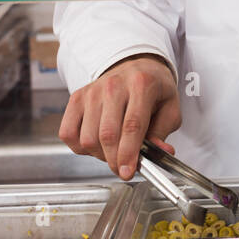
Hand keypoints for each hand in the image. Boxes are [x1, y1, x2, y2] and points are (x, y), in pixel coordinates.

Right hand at [58, 54, 180, 179]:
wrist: (135, 66)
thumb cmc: (153, 89)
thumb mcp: (169, 107)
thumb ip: (163, 132)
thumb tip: (160, 153)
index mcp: (142, 85)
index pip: (132, 125)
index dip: (129, 153)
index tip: (127, 172)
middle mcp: (114, 86)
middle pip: (107, 135)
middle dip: (114, 160)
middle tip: (123, 167)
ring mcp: (92, 91)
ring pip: (87, 138)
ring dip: (99, 155)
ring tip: (114, 150)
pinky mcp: (76, 98)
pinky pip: (68, 134)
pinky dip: (80, 147)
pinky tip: (96, 142)